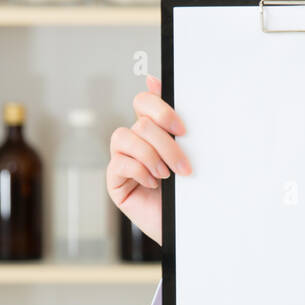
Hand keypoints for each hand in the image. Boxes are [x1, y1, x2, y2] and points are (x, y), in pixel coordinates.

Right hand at [106, 74, 190, 244]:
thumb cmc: (189, 189)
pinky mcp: (115, 180)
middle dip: (166, 143)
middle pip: (141, 122)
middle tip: (183, 165)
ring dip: (151, 156)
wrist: (187, 224)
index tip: (182, 128)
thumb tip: (155, 80)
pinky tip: (154, 184)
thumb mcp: (190, 152)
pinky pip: (120, 162)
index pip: (144, 101)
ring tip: (167, 175)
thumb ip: (175, 123)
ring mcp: (122, 159)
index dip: (161, 108)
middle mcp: (135, 140)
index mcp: (153, 129)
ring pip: (125, 137)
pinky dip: (140, 172)